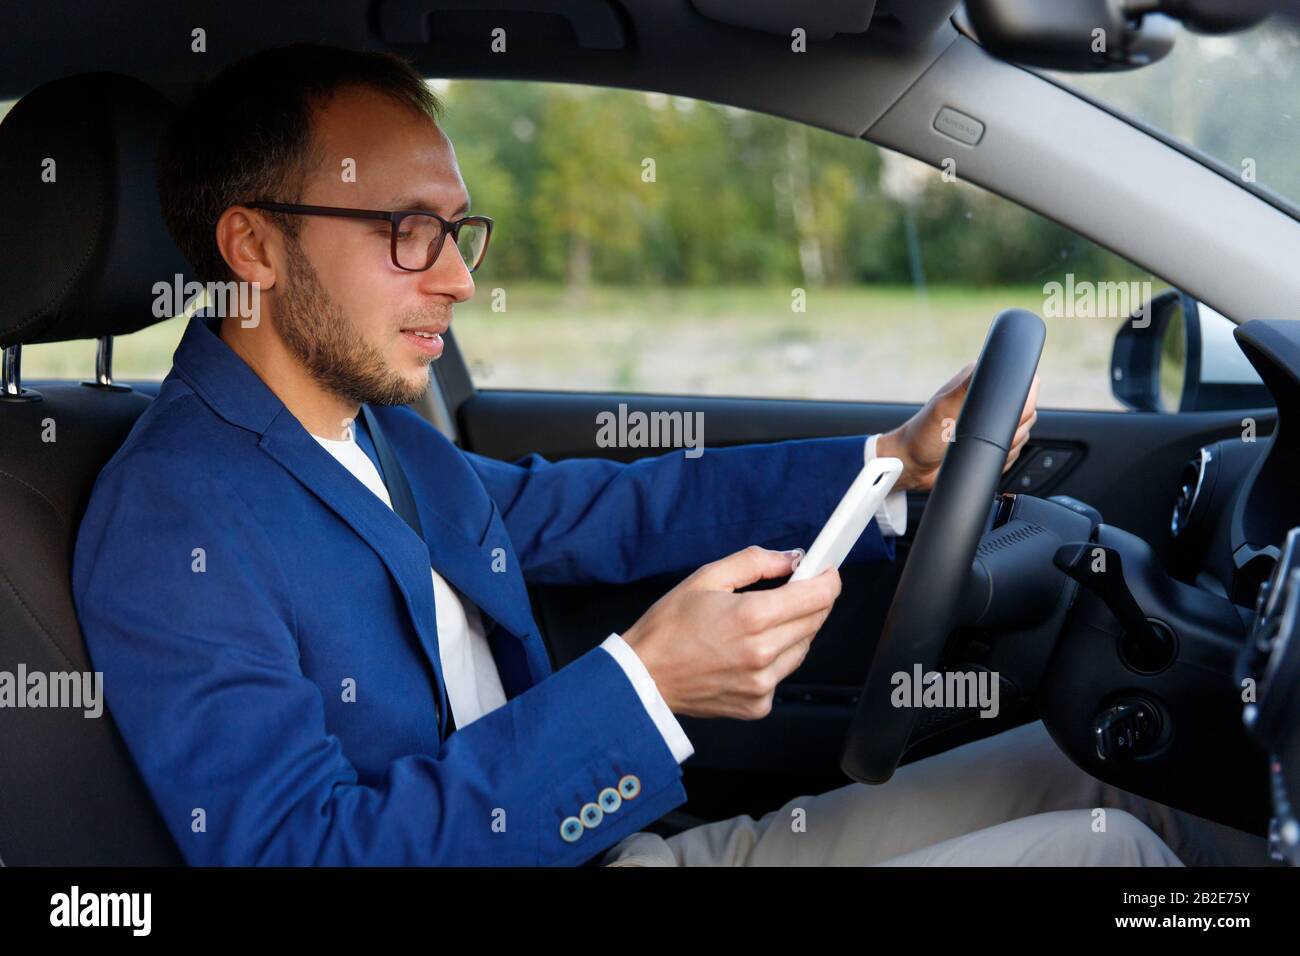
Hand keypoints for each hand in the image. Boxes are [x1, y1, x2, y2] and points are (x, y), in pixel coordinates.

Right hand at [621, 546, 840, 719]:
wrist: (644, 677)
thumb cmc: (668, 628)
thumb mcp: (707, 578)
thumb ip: (755, 562)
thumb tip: (791, 559)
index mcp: (752, 617)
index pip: (818, 596)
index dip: (828, 579)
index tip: (826, 571)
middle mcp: (763, 654)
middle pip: (816, 620)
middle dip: (809, 601)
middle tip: (790, 590)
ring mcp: (762, 683)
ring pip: (803, 648)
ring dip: (792, 631)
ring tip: (756, 625)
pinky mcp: (757, 705)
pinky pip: (782, 674)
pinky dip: (773, 660)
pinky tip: (745, 652)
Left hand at [876, 363, 1038, 491]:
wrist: (911, 466)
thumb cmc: (922, 436)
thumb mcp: (945, 407)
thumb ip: (971, 387)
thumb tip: (1000, 365)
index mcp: (979, 379)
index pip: (1023, 384)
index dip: (1021, 405)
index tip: (1003, 419)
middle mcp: (988, 397)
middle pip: (1027, 412)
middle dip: (1012, 430)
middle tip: (981, 436)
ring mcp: (991, 420)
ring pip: (1023, 432)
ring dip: (1007, 446)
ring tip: (977, 446)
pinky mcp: (991, 441)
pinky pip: (1014, 450)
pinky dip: (1003, 457)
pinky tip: (980, 456)